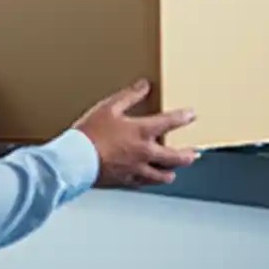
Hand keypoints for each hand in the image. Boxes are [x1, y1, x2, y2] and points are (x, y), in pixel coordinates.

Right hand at [74, 79, 199, 187]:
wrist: (75, 160)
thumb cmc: (90, 134)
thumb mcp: (109, 107)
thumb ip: (129, 96)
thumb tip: (144, 85)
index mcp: (142, 132)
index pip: (170, 123)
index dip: (184, 118)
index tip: (192, 115)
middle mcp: (144, 153)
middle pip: (174, 157)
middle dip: (187, 155)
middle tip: (193, 153)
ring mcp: (136, 169)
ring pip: (162, 175)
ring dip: (171, 172)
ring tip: (174, 171)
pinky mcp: (125, 181)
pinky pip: (143, 183)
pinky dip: (150, 181)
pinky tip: (149, 180)